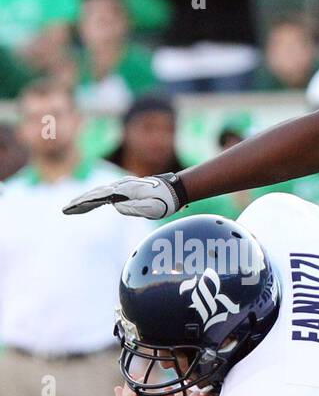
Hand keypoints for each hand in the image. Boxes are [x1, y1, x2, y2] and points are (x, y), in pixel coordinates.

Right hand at [63, 173, 184, 217]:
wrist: (176, 190)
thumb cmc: (165, 201)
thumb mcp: (151, 209)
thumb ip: (133, 208)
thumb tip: (115, 206)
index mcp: (124, 190)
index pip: (98, 196)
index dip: (83, 202)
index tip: (71, 208)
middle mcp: (120, 185)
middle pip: (95, 193)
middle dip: (79, 202)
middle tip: (65, 210)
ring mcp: (123, 186)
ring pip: (99, 192)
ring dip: (85, 200)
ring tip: (73, 208)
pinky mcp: (126, 189)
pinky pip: (107, 193)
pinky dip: (95, 198)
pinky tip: (90, 204)